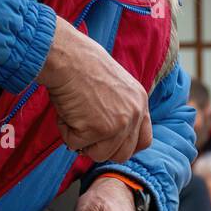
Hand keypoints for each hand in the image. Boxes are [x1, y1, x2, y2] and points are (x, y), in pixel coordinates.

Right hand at [38, 17, 151, 164]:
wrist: (68, 56)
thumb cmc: (82, 65)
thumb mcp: (114, 86)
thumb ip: (118, 109)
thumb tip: (105, 138)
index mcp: (140, 101)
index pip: (144, 141)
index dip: (125, 147)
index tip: (108, 143)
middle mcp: (134, 114)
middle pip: (122, 155)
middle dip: (100, 149)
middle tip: (84, 131)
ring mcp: (117, 124)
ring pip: (98, 155)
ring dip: (81, 140)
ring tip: (73, 115)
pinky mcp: (97, 130)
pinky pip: (76, 144)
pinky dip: (66, 132)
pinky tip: (66, 112)